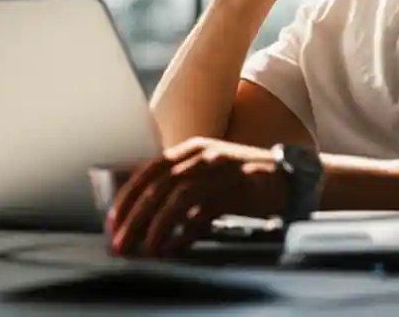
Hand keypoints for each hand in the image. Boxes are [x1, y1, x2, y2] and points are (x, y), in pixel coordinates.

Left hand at [107, 137, 284, 257]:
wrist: (286, 175)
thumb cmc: (240, 176)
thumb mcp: (206, 169)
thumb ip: (179, 180)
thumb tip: (144, 211)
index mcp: (190, 149)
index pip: (148, 170)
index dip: (128, 196)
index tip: (113, 219)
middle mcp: (201, 156)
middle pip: (158, 187)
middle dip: (135, 217)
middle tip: (121, 242)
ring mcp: (219, 172)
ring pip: (177, 199)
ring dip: (157, 227)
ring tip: (147, 249)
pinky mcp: (236, 191)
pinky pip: (203, 214)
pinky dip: (185, 234)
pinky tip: (174, 248)